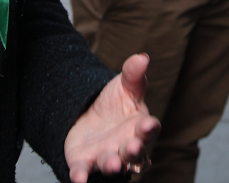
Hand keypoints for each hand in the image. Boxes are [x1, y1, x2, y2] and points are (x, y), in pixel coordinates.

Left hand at [65, 53, 160, 182]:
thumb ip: (133, 74)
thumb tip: (143, 57)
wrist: (87, 113)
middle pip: (133, 153)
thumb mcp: (124, 85)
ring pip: (111, 164)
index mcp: (139, 128)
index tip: (150, 124)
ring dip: (112, 165)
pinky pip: (84, 172)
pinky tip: (79, 180)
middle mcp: (125, 146)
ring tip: (111, 164)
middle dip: (134, 151)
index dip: (149, 128)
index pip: (148, 130)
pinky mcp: (84, 163)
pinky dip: (82, 177)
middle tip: (132, 148)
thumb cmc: (114, 103)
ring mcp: (105, 155)